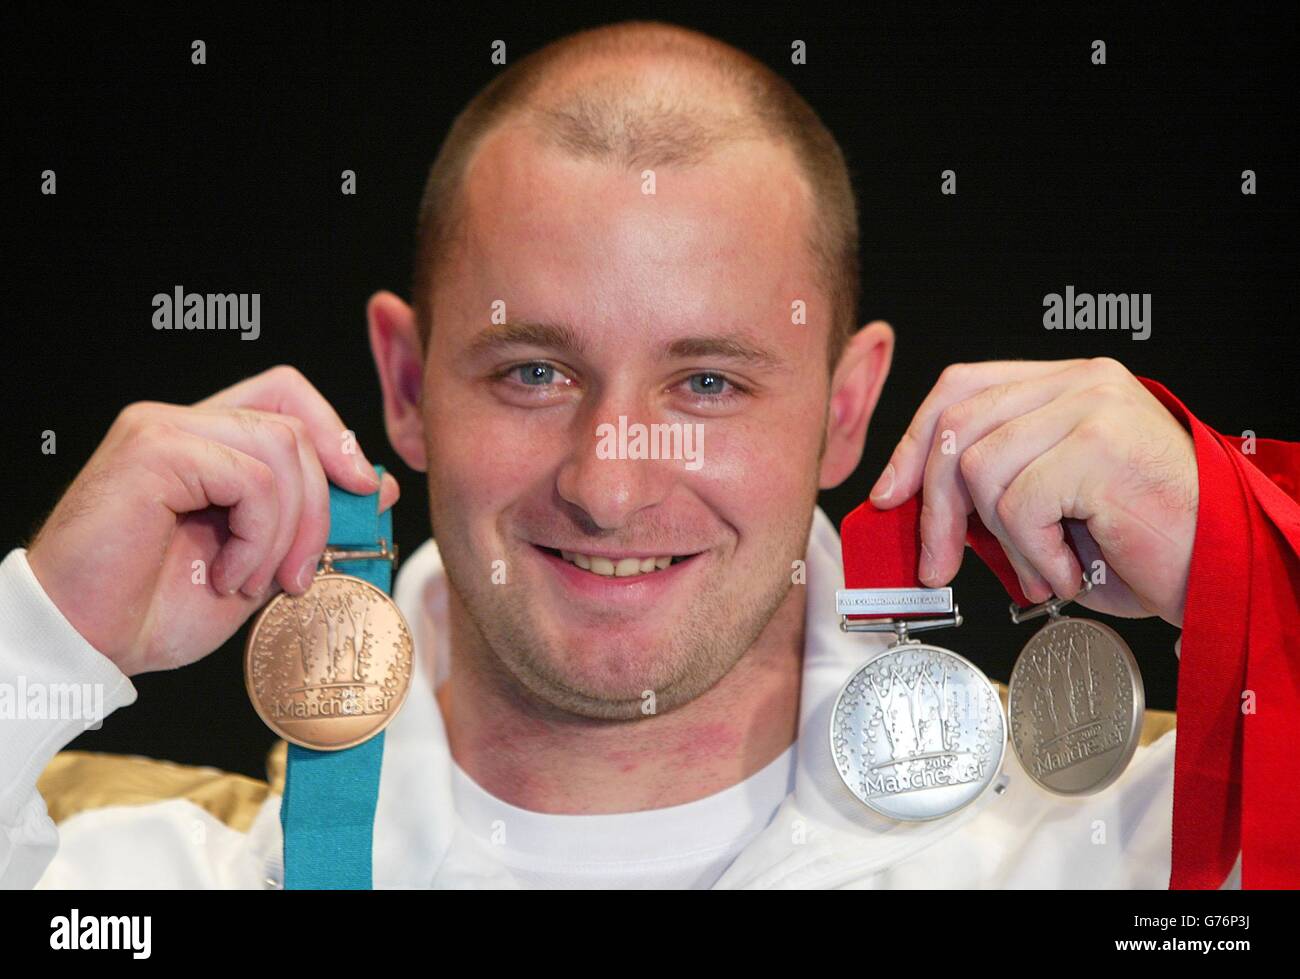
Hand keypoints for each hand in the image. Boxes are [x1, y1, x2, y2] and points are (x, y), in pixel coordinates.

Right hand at [26, 365, 399, 676]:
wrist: (85, 644)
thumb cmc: (154, 609)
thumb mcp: (259, 564)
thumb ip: (308, 522)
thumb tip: (378, 485)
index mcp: (205, 442)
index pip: (287, 395)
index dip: (334, 434)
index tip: (364, 490)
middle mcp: (181, 422)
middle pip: (293, 421)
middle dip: (322, 503)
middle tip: (301, 573)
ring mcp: (163, 429)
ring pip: (281, 448)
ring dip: (288, 529)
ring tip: (254, 580)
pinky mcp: (152, 448)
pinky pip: (252, 478)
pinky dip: (259, 536)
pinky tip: (229, 575)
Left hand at [868, 358, 1197, 626]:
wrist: (1222, 572)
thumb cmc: (1146, 544)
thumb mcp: (1054, 507)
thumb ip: (994, 488)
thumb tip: (920, 506)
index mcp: (1067, 385)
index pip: (963, 387)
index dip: (914, 442)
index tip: (892, 493)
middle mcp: (1080, 384)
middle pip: (958, 426)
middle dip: (933, 508)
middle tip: (936, 563)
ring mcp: (1092, 408)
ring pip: (980, 469)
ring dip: (1002, 540)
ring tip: (1044, 565)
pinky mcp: (1099, 446)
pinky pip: (1018, 504)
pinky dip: (1034, 553)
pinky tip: (1069, 567)